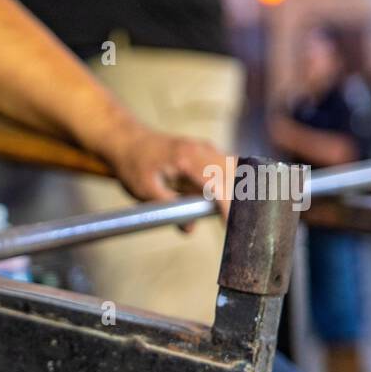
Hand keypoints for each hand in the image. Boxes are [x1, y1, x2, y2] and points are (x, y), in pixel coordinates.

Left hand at [103, 124, 233, 217]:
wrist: (128, 143)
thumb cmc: (134, 166)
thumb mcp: (145, 192)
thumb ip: (169, 209)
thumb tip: (190, 229)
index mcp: (185, 158)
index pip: (216, 182)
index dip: (227, 204)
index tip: (232, 223)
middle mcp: (201, 149)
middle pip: (234, 173)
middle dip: (242, 198)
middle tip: (242, 224)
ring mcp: (207, 149)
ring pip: (236, 169)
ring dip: (241, 190)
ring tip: (241, 215)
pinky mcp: (209, 153)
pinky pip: (230, 167)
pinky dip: (235, 183)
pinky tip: (236, 202)